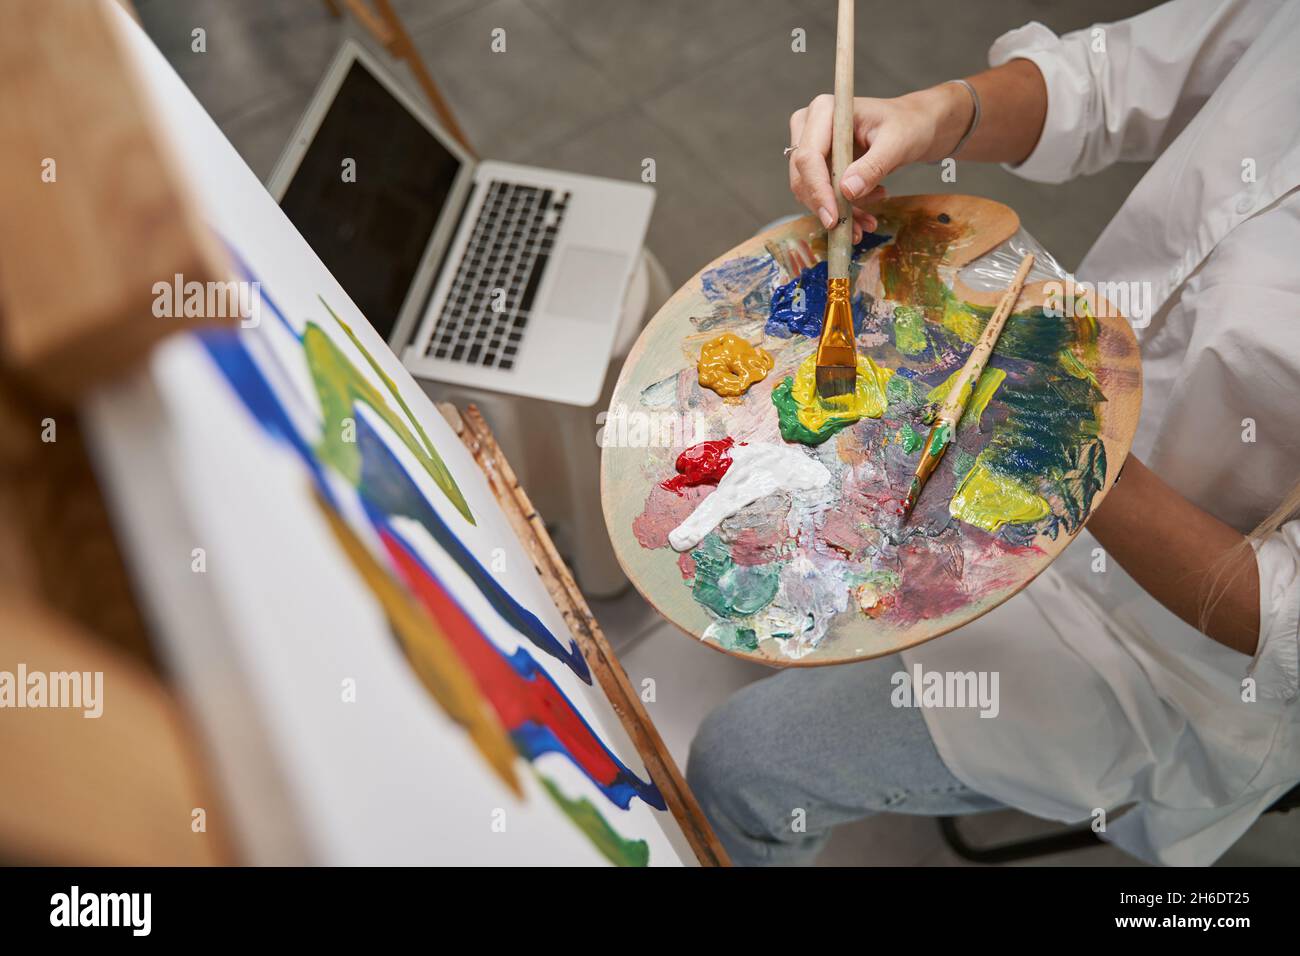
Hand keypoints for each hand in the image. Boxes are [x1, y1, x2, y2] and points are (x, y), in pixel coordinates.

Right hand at [788, 85, 971, 241]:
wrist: (912, 126)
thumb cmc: (907, 125)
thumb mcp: (897, 143)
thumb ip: (873, 166)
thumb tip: (847, 191)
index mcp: (824, 110)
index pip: (809, 157)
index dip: (818, 190)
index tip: (834, 218)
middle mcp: (810, 126)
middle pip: (803, 176)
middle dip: (827, 206)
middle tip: (853, 230)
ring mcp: (812, 146)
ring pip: (810, 191)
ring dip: (838, 212)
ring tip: (868, 222)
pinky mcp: (819, 166)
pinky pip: (822, 195)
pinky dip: (842, 211)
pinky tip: (865, 217)